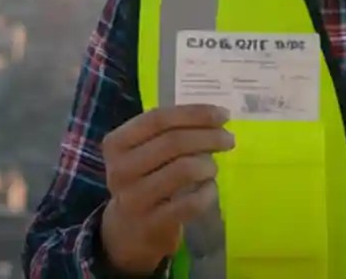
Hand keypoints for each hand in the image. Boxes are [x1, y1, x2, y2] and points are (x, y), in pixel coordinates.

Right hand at [99, 104, 235, 273]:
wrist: (128, 230)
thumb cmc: (144, 179)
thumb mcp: (145, 151)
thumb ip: (170, 131)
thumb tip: (215, 116)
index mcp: (117, 143)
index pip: (158, 118)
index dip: (194, 113)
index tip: (223, 114)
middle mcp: (121, 169)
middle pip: (174, 142)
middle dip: (209, 137)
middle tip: (228, 140)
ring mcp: (134, 199)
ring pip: (184, 170)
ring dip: (207, 165)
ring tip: (212, 168)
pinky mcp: (152, 224)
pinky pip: (191, 203)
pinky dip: (208, 193)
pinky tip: (209, 189)